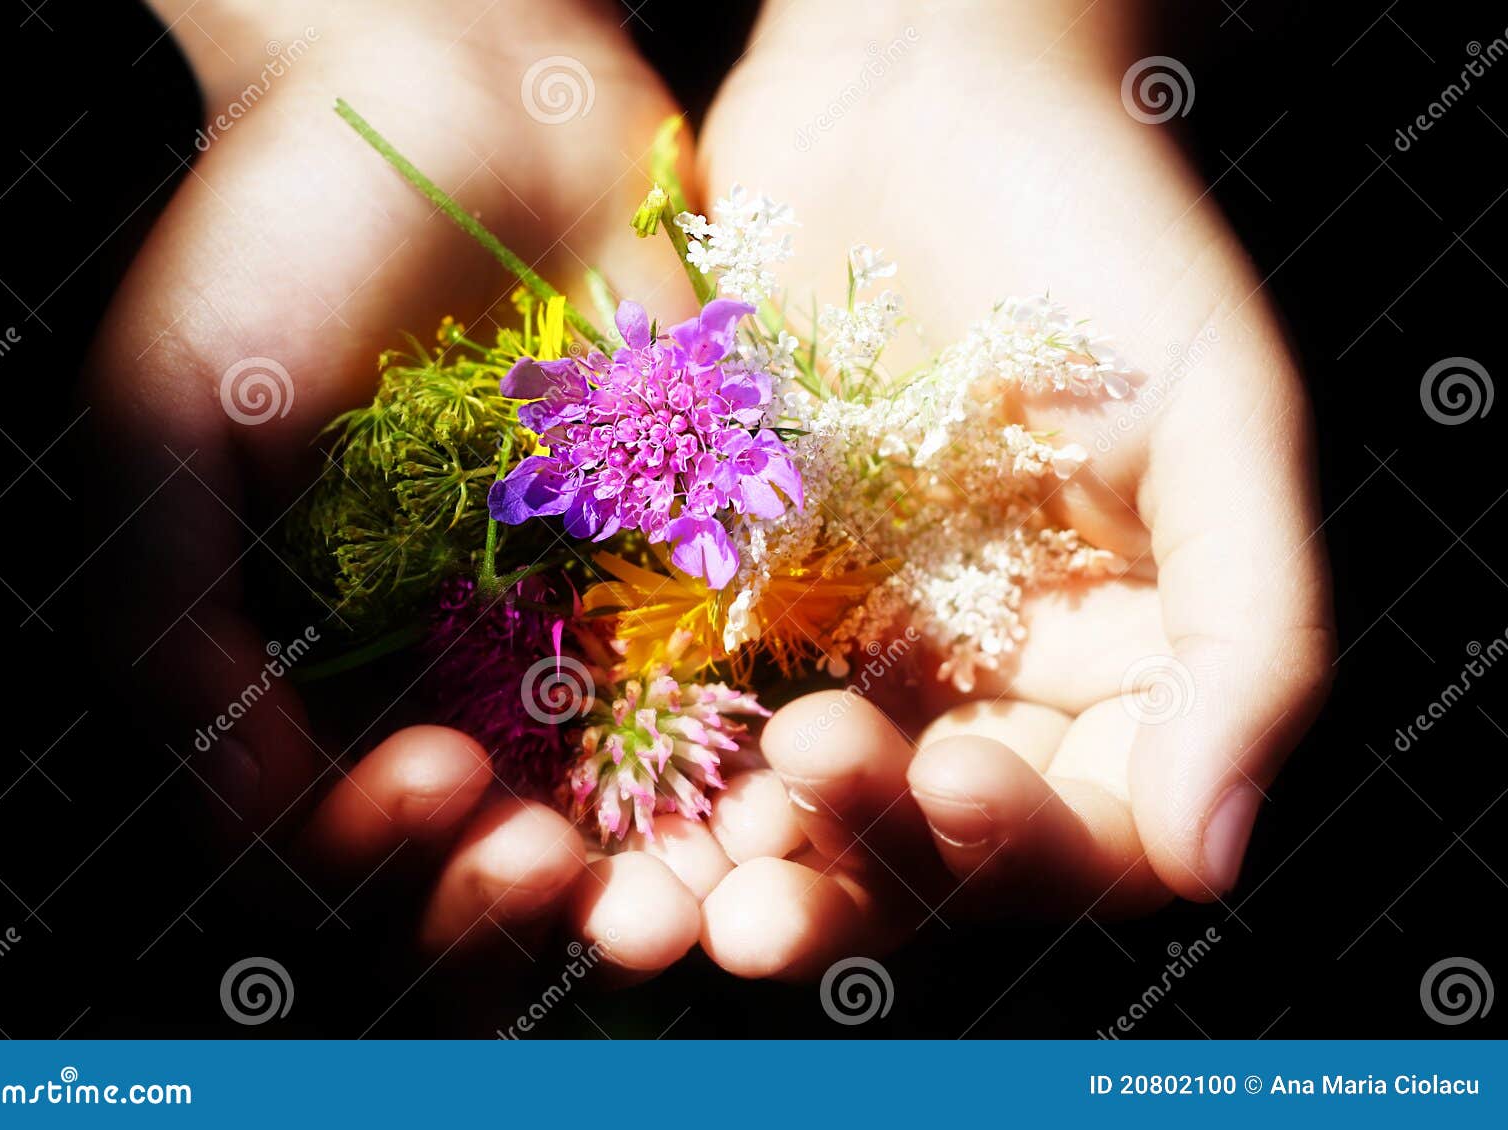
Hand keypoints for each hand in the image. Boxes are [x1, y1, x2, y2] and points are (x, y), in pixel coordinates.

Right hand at [86, 0, 702, 977]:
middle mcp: (466, 678)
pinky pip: (748, 681)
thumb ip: (174, 625)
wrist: (453, 98)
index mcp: (328, 676)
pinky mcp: (706, 560)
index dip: (385, 866)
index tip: (422, 787)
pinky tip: (793, 749)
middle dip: (530, 904)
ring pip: (641, 811)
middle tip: (558, 870)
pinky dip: (771, 743)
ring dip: (672, 863)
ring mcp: (595, 628)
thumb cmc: (279, 247)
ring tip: (698, 860)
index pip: (352, 853)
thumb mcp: (172, 428)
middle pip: (503, 864)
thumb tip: (249, 822)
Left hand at [689, 0, 1333, 976]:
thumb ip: (1249, 638)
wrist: (917, 92)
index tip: (951, 775)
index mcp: (1115, 661)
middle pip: (931, 855)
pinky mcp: (743, 589)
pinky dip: (670, 777)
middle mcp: (984, 674)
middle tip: (773, 893)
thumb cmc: (1094, 234)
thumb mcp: (1220, 420)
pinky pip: (707, 712)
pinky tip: (619, 806)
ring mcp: (857, 637)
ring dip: (751, 871)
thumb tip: (1211, 857)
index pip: (1090, 833)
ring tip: (684, 886)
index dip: (1024, 850)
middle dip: (859, 885)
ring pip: (807, 814)